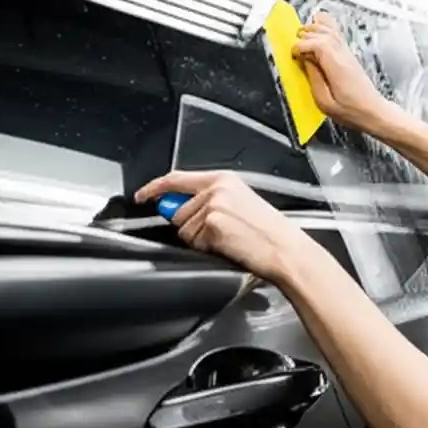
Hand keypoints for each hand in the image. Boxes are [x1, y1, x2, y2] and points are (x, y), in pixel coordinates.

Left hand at [135, 170, 303, 283]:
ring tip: (228, 239)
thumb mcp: (240, 203)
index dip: (154, 188)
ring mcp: (212, 205)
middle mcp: (216, 189)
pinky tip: (227, 245)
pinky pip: (193, 242)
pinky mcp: (211, 224)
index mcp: (223, 179)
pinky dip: (206, 248)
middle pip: (177, 210)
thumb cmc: (269, 232)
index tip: (143, 196)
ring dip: (199, 239)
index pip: (177, 178)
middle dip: (188, 226)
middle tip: (219, 233)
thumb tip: (176, 209)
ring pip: (183, 229)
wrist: (284, 249)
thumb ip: (209, 200)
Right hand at [292, 10, 398, 132]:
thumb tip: (304, 62)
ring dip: (315, 28)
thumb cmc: (351, 111)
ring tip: (302, 33)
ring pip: (332, 30)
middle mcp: (344, 57)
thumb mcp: (325, 103)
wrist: (373, 111)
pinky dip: (327, 27)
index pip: (319, 45)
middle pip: (324, 34)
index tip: (293, 54)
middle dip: (306, 34)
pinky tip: (319, 26)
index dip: (302, 45)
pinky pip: (337, 35)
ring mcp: (348, 54)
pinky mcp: (349, 56)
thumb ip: (313, 79)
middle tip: (295, 44)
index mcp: (338, 69)